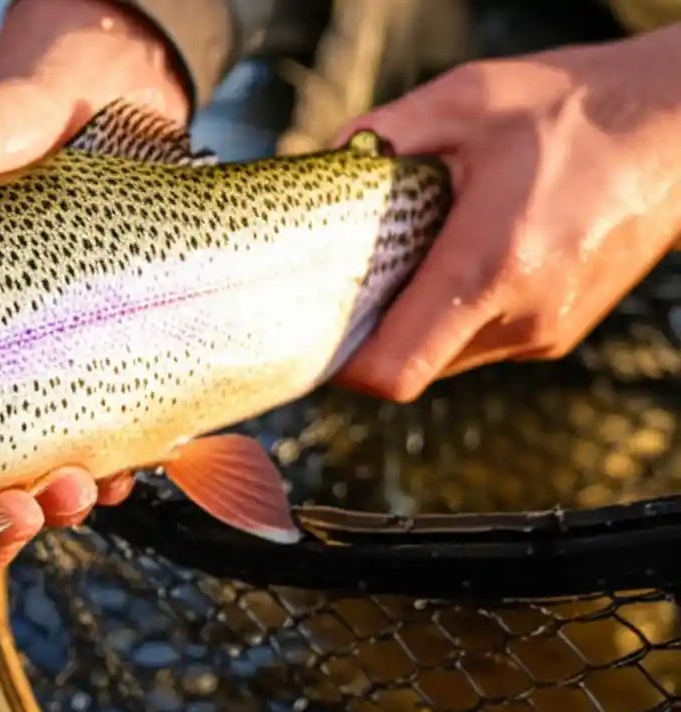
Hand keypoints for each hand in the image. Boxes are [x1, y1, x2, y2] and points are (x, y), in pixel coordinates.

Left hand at [332, 24, 680, 401]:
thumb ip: (382, 135)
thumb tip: (323, 161)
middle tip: (343, 279)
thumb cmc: (575, 108)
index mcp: (491, 265)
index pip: (394, 370)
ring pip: (443, 357)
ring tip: (407, 258)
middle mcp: (522, 317)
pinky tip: (452, 258)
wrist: (678, 124)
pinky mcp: (557, 332)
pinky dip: (449, 314)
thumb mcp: (464, 100)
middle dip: (369, 331)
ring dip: (411, 321)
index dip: (340, 366)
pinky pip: (478, 343)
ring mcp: (544, 333)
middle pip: (409, 365)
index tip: (309, 332)